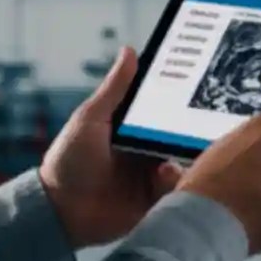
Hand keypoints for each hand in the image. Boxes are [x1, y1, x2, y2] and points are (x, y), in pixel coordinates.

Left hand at [40, 47, 182, 248]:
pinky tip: (164, 174)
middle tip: (200, 124)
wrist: (60, 210)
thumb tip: (129, 50)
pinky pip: (176, 190)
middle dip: (190, 132)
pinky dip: (176, 181)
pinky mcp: (154, 202)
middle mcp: (147, 152)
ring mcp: (152, 178)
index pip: (165, 113)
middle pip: (179, 138)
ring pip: (183, 163)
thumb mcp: (90, 119)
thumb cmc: (68, 160)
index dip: (180, 104)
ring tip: (170, 154)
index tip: (197, 91)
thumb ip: (114, 89)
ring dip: (182, 157)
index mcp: (134, 130)